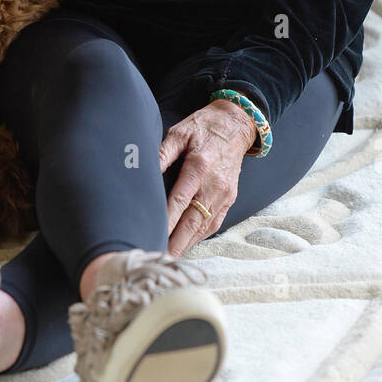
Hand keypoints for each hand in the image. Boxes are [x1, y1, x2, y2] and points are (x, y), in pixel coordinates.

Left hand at [160, 98, 257, 256]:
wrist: (236, 124)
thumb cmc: (204, 127)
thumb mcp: (180, 132)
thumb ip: (162, 152)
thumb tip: (145, 169)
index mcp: (200, 166)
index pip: (179, 200)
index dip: (166, 220)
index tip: (153, 234)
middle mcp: (214, 184)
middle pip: (193, 220)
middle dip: (176, 242)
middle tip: (158, 257)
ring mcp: (225, 193)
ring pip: (204, 226)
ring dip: (187, 243)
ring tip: (169, 257)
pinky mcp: (230, 198)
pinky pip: (215, 222)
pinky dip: (200, 236)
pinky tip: (186, 244)